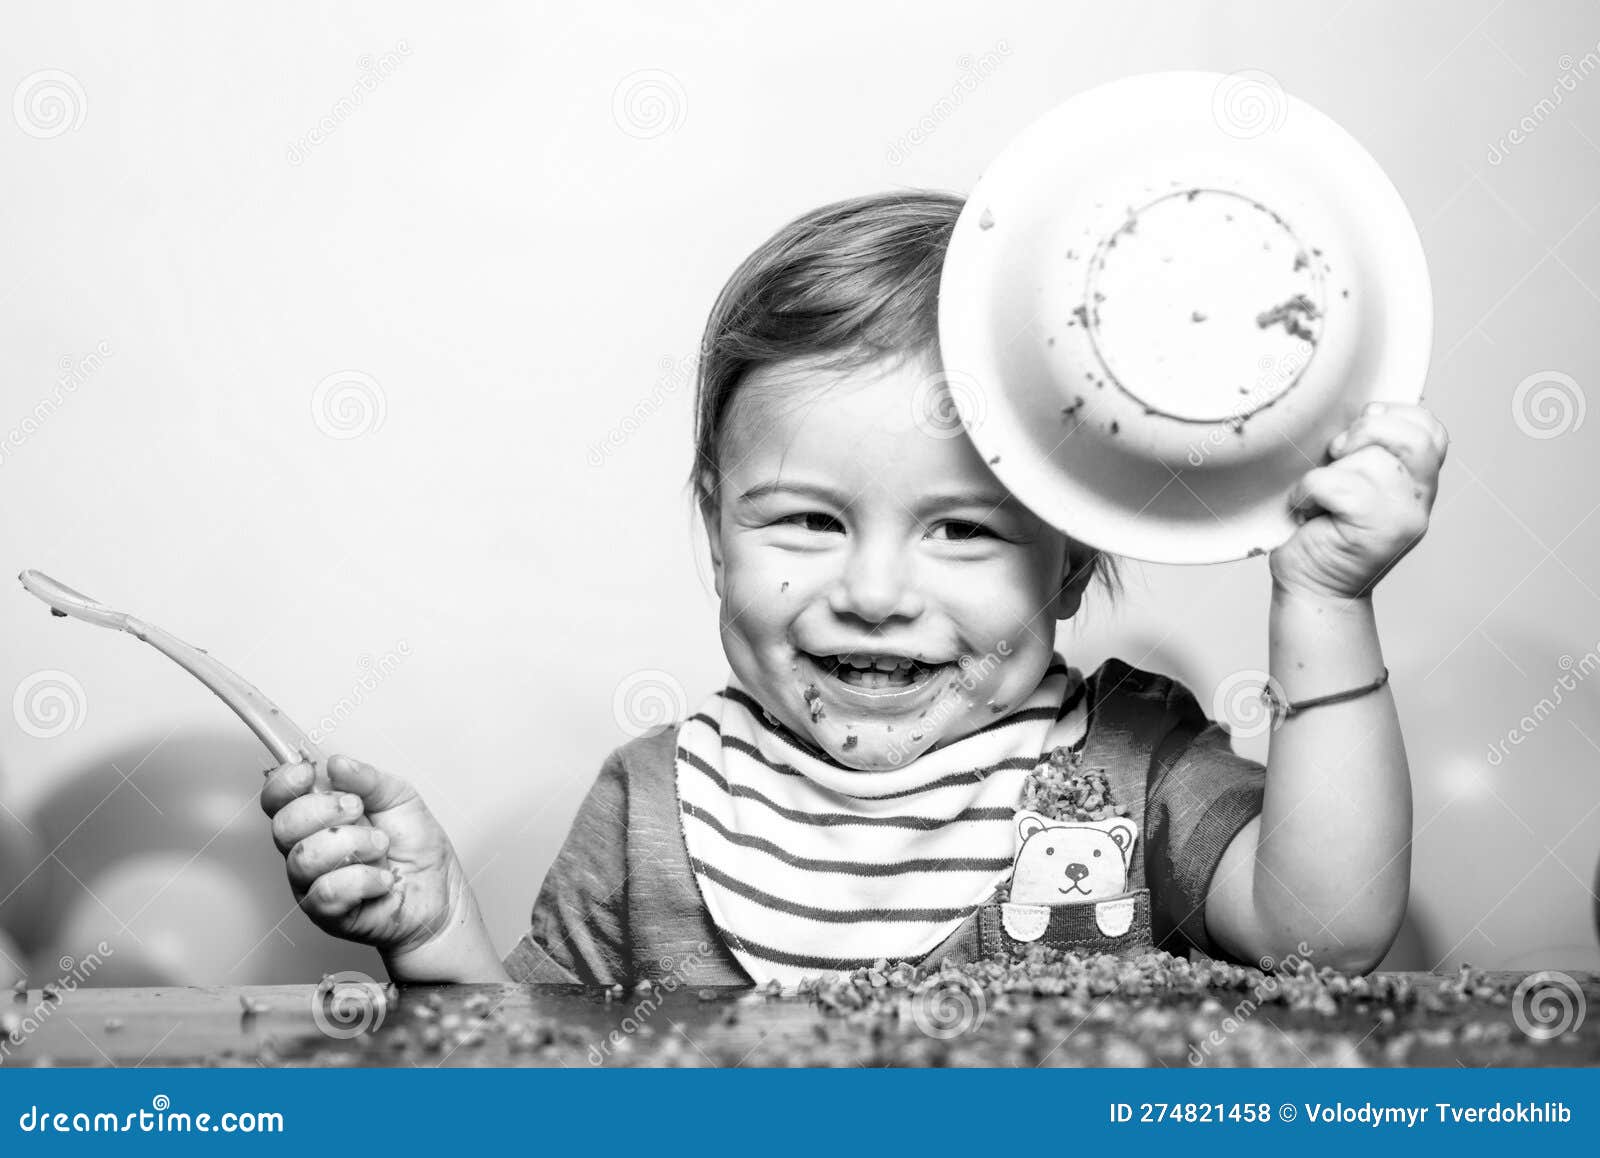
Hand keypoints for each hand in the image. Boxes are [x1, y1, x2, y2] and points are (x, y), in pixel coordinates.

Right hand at [260, 755, 474, 959]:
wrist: (441, 891)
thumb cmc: (416, 846)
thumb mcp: (399, 796)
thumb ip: (367, 778)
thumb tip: (335, 763)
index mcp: (317, 818)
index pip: (278, 799)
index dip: (284, 783)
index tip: (309, 773)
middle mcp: (307, 849)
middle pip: (283, 827)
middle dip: (324, 810)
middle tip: (358, 810)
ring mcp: (313, 884)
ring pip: (305, 858)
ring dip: (352, 844)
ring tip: (381, 846)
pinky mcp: (328, 914)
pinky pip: (328, 892)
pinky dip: (364, 879)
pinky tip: (383, 878)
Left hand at [1271, 401, 1447, 600]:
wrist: (1314, 592)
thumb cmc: (1322, 533)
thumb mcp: (1352, 484)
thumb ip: (1368, 452)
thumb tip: (1365, 408)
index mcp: (1417, 484)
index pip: (1432, 431)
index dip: (1396, 414)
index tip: (1360, 424)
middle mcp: (1419, 501)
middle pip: (1412, 438)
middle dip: (1367, 431)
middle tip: (1336, 452)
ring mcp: (1402, 518)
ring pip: (1371, 460)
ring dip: (1328, 470)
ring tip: (1317, 494)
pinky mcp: (1374, 530)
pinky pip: (1338, 485)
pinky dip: (1309, 490)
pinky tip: (1304, 509)